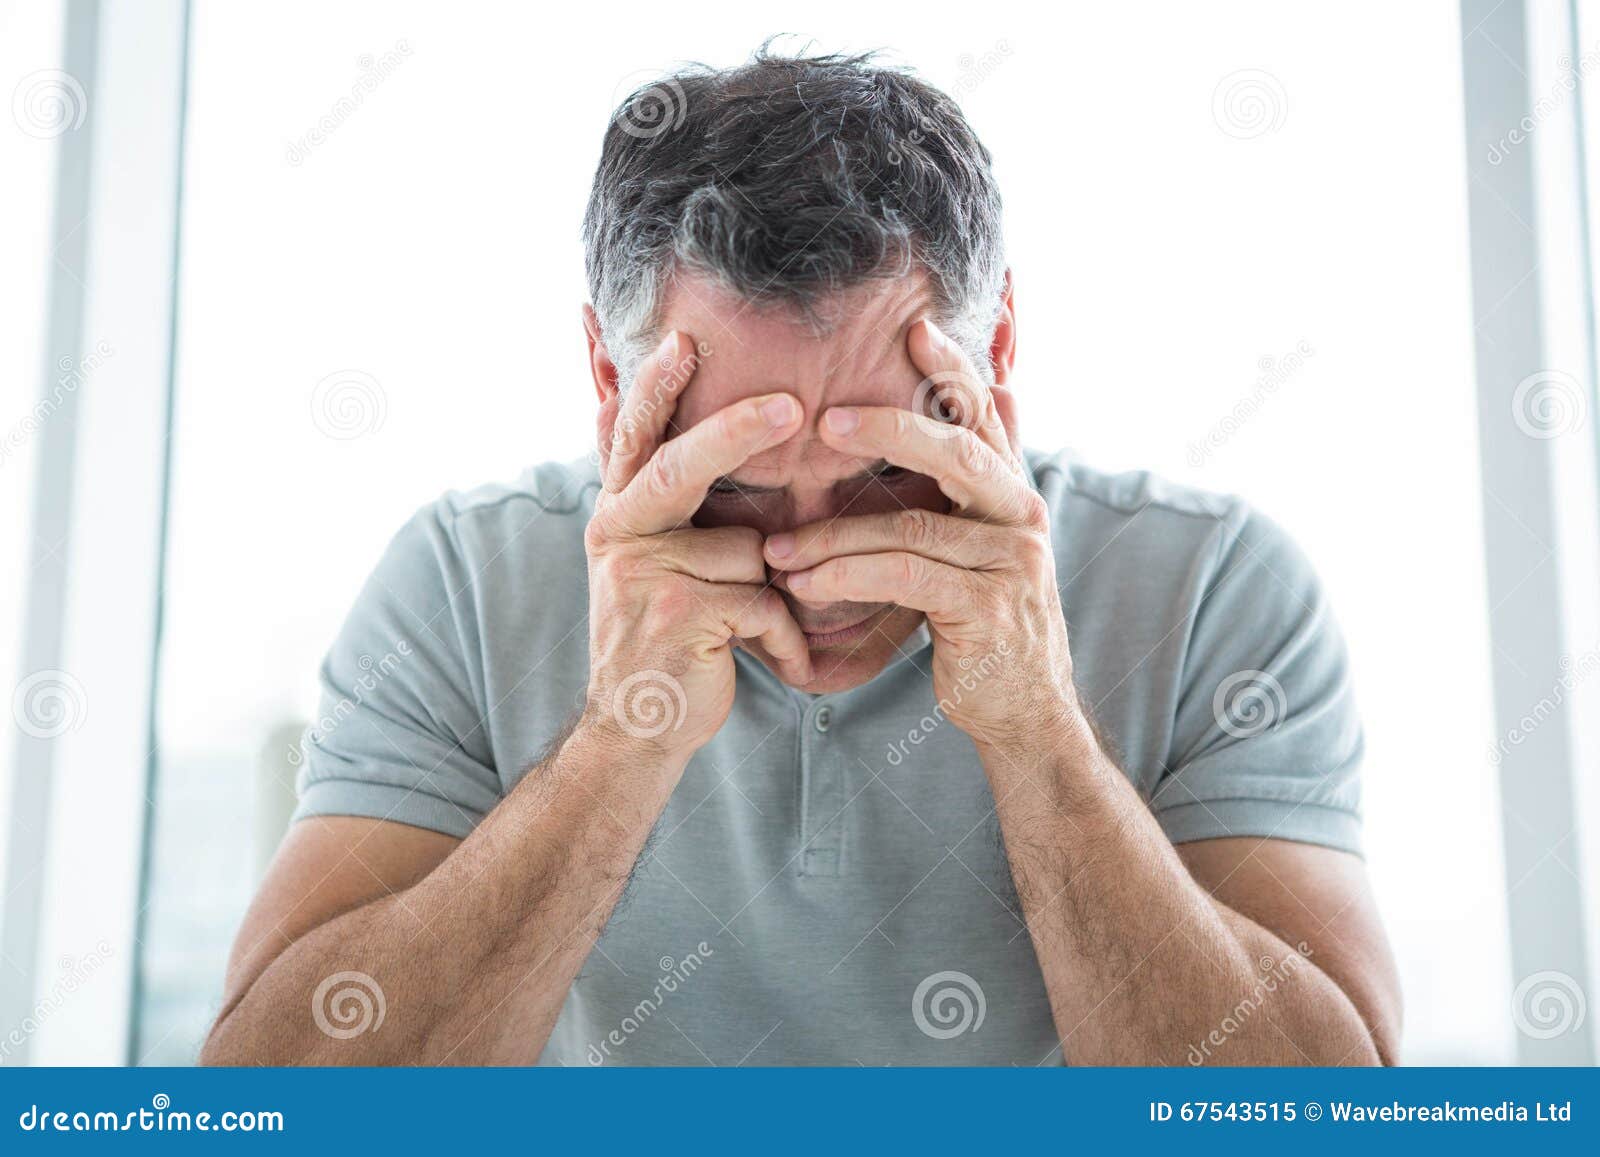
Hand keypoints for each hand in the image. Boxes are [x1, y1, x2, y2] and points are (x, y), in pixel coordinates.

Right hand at [583, 332, 811, 763]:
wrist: (634, 728)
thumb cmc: (663, 638)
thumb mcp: (648, 562)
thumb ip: (663, 503)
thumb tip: (659, 420)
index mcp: (618, 513)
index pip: (635, 436)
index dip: (656, 387)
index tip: (683, 340)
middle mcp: (618, 534)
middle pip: (680, 465)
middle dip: (737, 431)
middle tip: (792, 404)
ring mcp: (642, 574)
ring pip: (748, 549)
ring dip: (770, 591)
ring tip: (747, 633)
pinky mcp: (677, 614)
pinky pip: (764, 601)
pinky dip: (784, 636)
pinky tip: (773, 662)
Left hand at [763, 319, 1080, 752]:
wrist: (1022, 711)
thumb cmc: (985, 624)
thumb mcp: (984, 546)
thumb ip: (975, 481)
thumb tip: (1002, 390)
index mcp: (1011, 492)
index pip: (982, 415)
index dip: (952, 369)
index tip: (913, 327)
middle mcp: (1020, 516)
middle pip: (955, 451)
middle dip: (889, 428)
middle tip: (825, 418)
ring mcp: (1010, 561)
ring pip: (910, 524)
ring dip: (833, 534)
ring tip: (775, 547)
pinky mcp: (986, 607)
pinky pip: (905, 575)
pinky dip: (847, 575)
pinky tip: (805, 583)